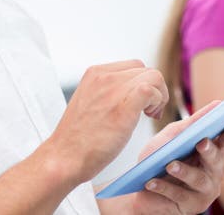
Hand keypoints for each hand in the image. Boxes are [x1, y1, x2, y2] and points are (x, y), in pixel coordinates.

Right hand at [43, 60, 168, 182]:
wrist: (65, 157)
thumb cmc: (78, 138)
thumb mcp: (91, 101)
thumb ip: (109, 91)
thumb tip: (135, 91)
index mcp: (95, 73)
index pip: (133, 66)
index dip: (143, 82)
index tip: (142, 103)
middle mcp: (104, 76)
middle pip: (145, 70)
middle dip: (154, 89)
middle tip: (149, 112)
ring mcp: (113, 90)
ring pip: (153, 76)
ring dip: (159, 95)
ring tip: (150, 115)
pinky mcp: (123, 107)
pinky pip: (150, 89)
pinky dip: (157, 101)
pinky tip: (149, 116)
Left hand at [130, 102, 223, 214]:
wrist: (140, 188)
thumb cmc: (159, 158)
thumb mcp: (172, 136)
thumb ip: (191, 123)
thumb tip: (216, 104)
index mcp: (212, 150)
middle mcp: (214, 171)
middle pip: (217, 159)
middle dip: (210, 151)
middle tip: (201, 142)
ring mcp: (205, 190)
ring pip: (199, 179)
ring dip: (184, 171)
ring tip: (170, 165)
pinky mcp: (192, 206)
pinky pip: (179, 195)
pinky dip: (164, 187)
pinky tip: (151, 181)